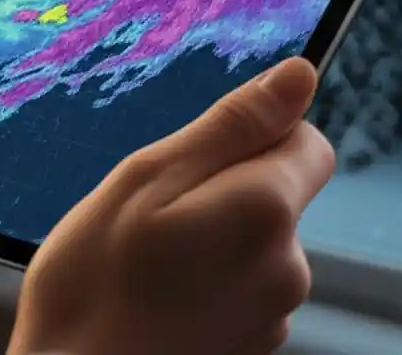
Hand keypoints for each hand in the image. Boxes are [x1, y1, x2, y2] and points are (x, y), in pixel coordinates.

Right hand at [9, 57, 333, 354]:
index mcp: (268, 211)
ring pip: (253, 244)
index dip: (256, 137)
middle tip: (150, 217)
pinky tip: (154, 299)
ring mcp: (272, 316)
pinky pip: (239, 289)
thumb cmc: (92, 285)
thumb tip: (299, 75)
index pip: (309, 142)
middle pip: (276, 195)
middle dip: (221, 192)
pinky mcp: (250, 347)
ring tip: (145, 264)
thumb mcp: (147, 179)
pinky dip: (204, 285)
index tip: (194, 161)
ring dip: (210, 240)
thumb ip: (233, 125)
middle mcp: (288, 267)